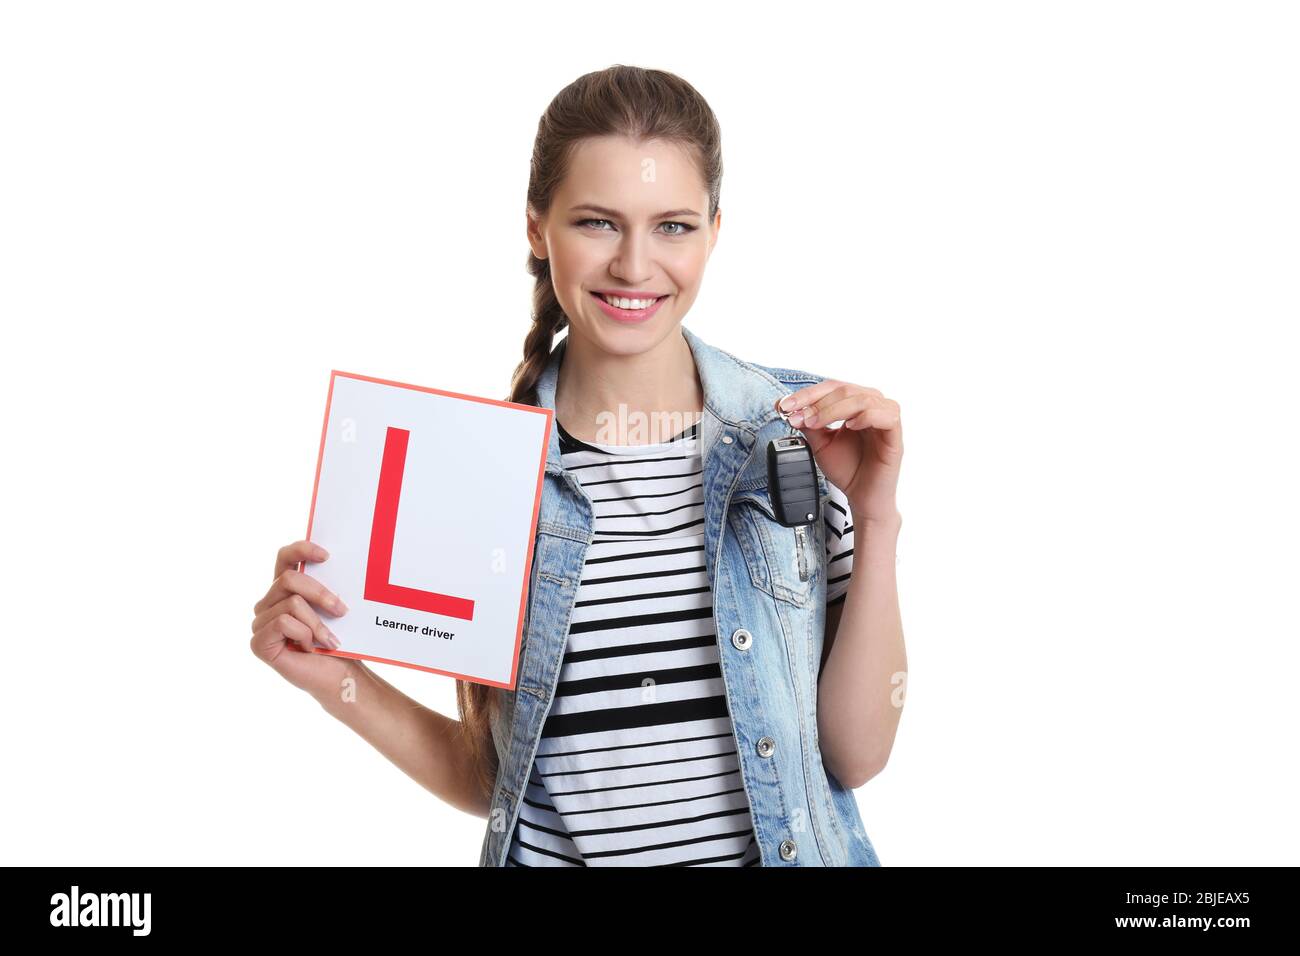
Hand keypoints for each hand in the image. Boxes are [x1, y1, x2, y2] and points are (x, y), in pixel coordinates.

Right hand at [250, 539, 357, 698]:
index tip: (327, 556)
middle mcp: (268, 604)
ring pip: (291, 603)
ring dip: (317, 623)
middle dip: (320, 593)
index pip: (284, 557)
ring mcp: (260, 623)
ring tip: (330, 640)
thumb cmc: (338, 641)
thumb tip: (330, 560)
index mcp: (285, 591)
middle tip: (342, 610)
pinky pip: (284, 622)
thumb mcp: (333, 607)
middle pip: (288, 579)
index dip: (301, 549)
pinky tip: (310, 648)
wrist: (340, 675)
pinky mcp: (258, 643)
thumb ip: (324, 585)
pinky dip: (305, 634)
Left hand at [775, 380, 902, 523]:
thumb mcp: (820, 443)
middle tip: (800, 418)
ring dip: (833, 409)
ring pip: (863, 398)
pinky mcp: (895, 435)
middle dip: (817, 402)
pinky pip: (887, 416)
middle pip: (845, 389)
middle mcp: (872, 407)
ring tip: (816, 424)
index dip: (807, 394)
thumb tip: (788, 408)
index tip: (785, 406)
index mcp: (855, 405)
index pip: (832, 388)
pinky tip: (850, 426)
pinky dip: (866, 417)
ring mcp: (885, 419)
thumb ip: (808, 424)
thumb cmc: (847, 469)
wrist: (861, 497)